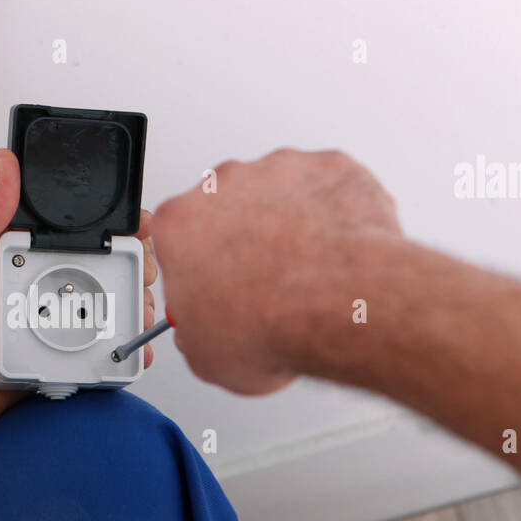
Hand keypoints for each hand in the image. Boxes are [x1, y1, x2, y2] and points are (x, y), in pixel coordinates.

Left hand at [0, 149, 159, 438]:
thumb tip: (1, 167)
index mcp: (15, 248)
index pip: (71, 220)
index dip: (109, 217)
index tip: (135, 222)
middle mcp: (41, 276)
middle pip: (106, 258)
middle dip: (134, 262)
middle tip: (140, 274)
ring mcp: (57, 313)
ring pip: (113, 300)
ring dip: (134, 304)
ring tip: (136, 313)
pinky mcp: (67, 349)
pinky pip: (106, 342)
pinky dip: (126, 344)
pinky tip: (130, 347)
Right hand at [152, 149, 400, 394]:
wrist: (342, 304)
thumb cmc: (276, 322)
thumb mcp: (206, 354)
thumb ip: (195, 327)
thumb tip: (206, 331)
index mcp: (180, 224)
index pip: (178, 239)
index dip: (198, 268)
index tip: (216, 286)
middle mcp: (224, 185)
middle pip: (227, 208)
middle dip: (244, 240)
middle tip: (266, 283)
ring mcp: (278, 170)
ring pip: (279, 194)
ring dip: (289, 224)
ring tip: (308, 272)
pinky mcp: (327, 166)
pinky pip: (326, 187)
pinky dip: (332, 213)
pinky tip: (337, 251)